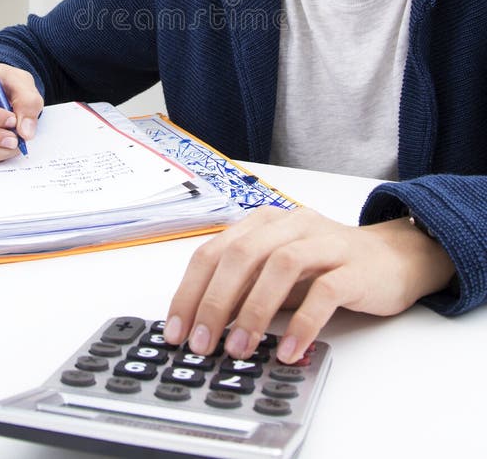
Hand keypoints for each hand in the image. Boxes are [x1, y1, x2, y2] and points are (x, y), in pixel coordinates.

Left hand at [164, 205, 454, 362]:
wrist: (394, 257)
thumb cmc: (328, 266)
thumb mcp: (278, 272)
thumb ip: (245, 287)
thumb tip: (203, 323)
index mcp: (265, 222)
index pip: (215, 250)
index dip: (191, 290)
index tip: (177, 329)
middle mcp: (291, 225)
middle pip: (242, 255)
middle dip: (215, 302)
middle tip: (202, 344)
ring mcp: (324, 242)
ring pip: (280, 266)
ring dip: (254, 310)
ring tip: (240, 349)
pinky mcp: (354, 267)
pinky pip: (325, 291)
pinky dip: (303, 322)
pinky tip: (289, 349)